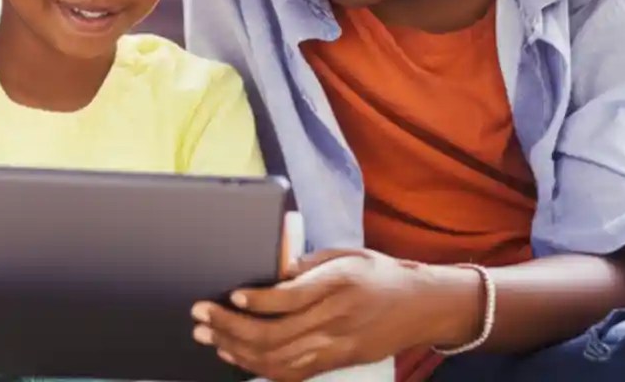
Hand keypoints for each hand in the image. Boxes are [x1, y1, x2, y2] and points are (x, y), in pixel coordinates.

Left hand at [192, 249, 482, 380]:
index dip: (257, 301)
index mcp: (339, 284)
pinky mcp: (338, 361)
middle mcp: (337, 319)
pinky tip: (235, 354)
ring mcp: (337, 345)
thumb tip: (270, 269)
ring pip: (278, 359)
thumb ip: (308, 263)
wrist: (423, 305)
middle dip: (230, 326)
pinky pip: (292, 373)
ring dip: (236, 349)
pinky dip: (258, 366)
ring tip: (208, 335)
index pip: (291, 298)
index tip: (230, 295)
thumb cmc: (380, 273)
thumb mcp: (347, 254)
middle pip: (275, 334)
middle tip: (200, 315)